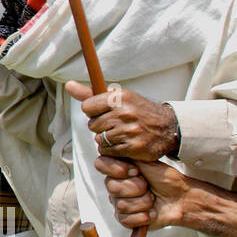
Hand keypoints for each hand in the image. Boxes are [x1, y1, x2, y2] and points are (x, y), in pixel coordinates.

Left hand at [66, 82, 180, 160]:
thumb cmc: (137, 110)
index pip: (87, 107)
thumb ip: (90, 94)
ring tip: (120, 134)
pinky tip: (124, 144)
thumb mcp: (118, 97)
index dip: (93, 112)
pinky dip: (112, 150)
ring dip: (106, 139)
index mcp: (119, 97)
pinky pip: (108, 151)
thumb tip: (68, 85)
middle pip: (92, 125)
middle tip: (115, 125)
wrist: (168, 127)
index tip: (103, 112)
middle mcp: (124, 113)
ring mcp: (129, 131)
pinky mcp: (133, 148)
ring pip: (99, 139)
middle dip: (100, 127)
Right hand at [96, 155, 187, 230]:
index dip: (116, 169)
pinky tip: (151, 212)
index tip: (135, 171)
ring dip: (144, 202)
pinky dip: (143, 216)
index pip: (100, 165)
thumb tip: (114, 147)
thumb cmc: (165, 179)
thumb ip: (128, 153)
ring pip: (122, 204)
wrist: (181, 198)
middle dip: (137, 187)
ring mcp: (119, 203)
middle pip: (112, 187)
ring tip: (152, 199)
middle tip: (148, 186)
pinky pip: (125, 219)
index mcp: (118, 170)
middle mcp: (115, 186)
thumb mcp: (147, 160)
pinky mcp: (126, 219)